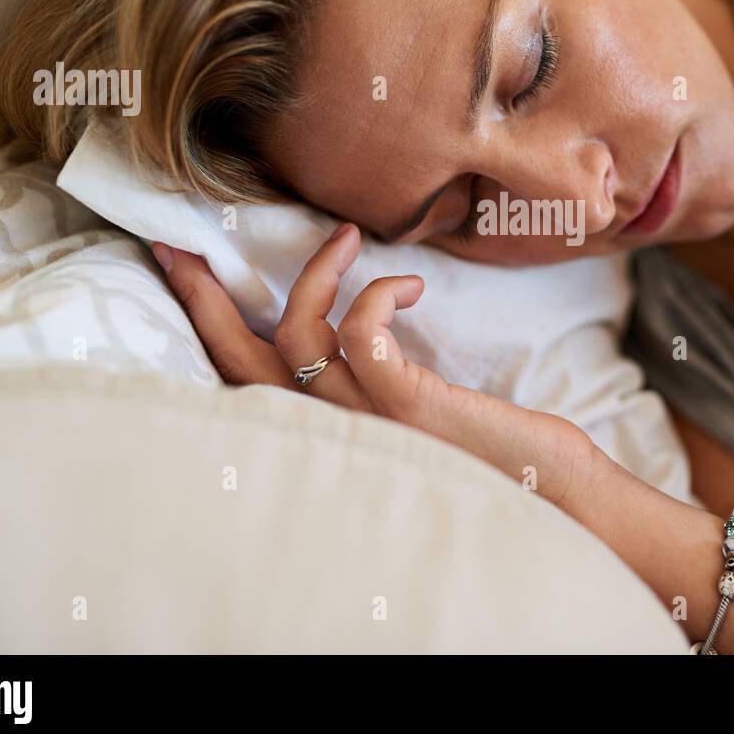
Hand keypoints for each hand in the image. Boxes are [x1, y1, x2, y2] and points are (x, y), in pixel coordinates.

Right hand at [151, 223, 602, 508]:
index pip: (243, 381)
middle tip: (185, 241)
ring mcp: (368, 425)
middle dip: (205, 295)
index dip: (203, 324)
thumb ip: (373, 385)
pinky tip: (411, 287)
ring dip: (315, 272)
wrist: (556, 495)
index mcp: (329, 436)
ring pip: (297, 334)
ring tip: (346, 238)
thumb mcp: (414, 416)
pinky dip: (376, 295)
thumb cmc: (493, 450)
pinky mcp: (410, 409)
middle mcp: (333, 436)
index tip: (178, 267)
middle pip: (240, 359)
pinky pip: (362, 333)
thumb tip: (352, 329)